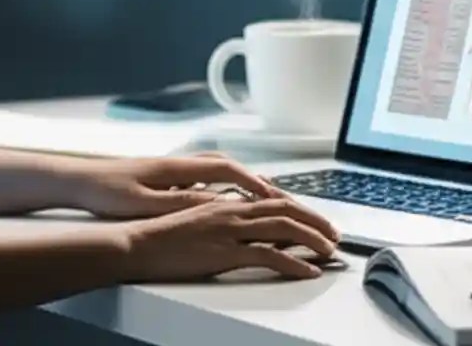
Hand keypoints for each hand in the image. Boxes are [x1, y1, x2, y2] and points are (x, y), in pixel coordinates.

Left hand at [72, 152, 283, 218]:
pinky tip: (231, 200)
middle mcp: (179, 163)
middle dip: (258, 180)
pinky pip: (207, 177)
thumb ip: (179, 202)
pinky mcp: (167, 177)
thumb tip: (214, 203)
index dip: (253, 183)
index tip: (275, 197)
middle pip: (229, 166)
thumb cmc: (105, 192)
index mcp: (175, 167)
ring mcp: (173, 168)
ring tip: (267, 198)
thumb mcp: (142, 203)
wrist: (78, 180)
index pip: (226, 170)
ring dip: (244, 181)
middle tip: (283, 198)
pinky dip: (226, 185)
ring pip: (219, 169)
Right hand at [120, 197, 340, 281]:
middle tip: (334, 234)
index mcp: (226, 202)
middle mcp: (232, 210)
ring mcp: (230, 230)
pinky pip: (269, 256)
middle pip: (285, 209)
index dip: (301, 209)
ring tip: (329, 250)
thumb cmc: (161, 237)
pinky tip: (307, 270)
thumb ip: (223, 220)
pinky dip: (294, 263)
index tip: (317, 220)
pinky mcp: (225, 252)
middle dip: (315, 220)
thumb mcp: (197, 221)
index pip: (273, 200)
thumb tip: (246, 227)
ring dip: (313, 239)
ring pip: (284, 228)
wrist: (137, 245)